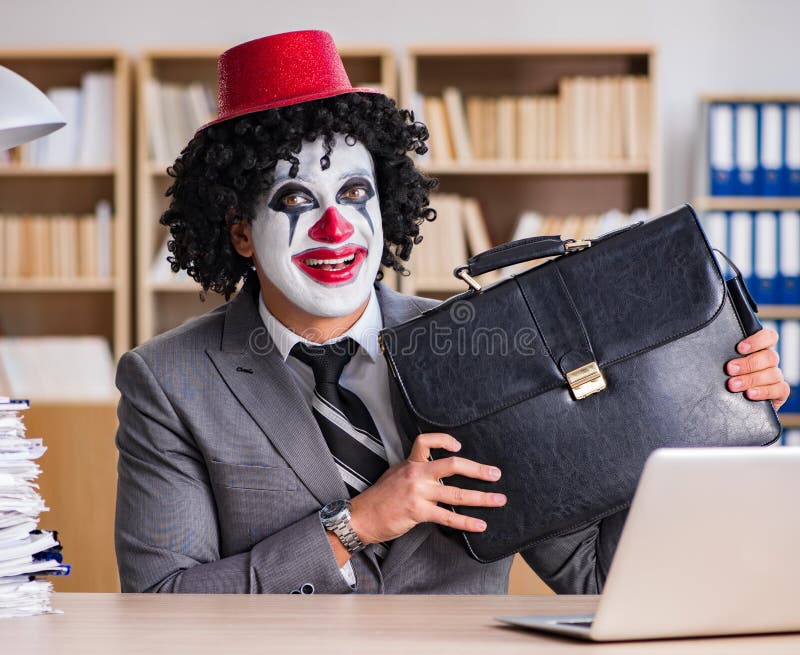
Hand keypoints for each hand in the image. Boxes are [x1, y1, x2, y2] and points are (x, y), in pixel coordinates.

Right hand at [348, 432, 505, 545]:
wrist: (362, 516)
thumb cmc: (379, 498)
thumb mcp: (395, 475)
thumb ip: (415, 472)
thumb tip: (435, 474)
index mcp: (410, 463)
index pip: (426, 441)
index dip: (444, 440)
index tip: (459, 446)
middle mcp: (416, 474)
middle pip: (451, 465)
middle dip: (477, 469)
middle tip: (495, 473)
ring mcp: (418, 493)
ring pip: (456, 493)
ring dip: (481, 497)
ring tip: (498, 500)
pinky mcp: (418, 512)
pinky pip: (448, 516)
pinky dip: (467, 522)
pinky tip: (480, 525)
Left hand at [727, 328, 789, 410]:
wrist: (732, 402)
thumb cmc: (725, 376)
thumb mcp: (725, 364)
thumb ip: (725, 354)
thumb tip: (710, 349)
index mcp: (759, 349)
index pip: (769, 337)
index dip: (757, 340)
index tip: (739, 348)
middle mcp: (769, 361)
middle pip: (769, 357)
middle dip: (748, 363)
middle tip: (729, 369)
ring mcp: (776, 376)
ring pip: (773, 373)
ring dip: (751, 379)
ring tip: (732, 385)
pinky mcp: (780, 392)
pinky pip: (779, 390)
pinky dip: (764, 391)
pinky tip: (749, 394)